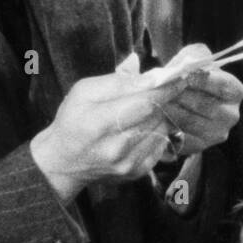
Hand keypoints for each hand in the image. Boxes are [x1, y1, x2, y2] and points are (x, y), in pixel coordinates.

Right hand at [30, 64, 189, 202]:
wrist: (62, 162)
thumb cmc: (72, 121)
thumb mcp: (84, 91)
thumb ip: (117, 80)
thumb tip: (144, 69)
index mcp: (99, 123)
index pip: (144, 103)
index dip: (165, 89)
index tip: (179, 77)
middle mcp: (116, 147)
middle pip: (156, 116)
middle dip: (163, 99)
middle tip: (165, 88)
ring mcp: (128, 163)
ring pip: (161, 130)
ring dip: (159, 116)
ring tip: (144, 110)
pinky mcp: (136, 173)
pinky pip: (160, 146)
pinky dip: (156, 133)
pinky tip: (141, 129)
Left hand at [155, 44, 242, 158]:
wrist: (180, 102)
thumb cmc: (188, 78)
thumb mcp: (193, 59)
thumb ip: (192, 56)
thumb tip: (185, 63)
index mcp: (235, 91)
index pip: (223, 85)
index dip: (202, 79)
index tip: (182, 74)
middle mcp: (231, 114)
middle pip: (204, 104)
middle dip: (180, 95)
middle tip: (161, 88)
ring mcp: (217, 133)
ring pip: (190, 120)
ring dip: (170, 109)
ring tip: (155, 100)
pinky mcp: (200, 146)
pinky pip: (182, 136)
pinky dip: (167, 126)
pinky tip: (157, 116)